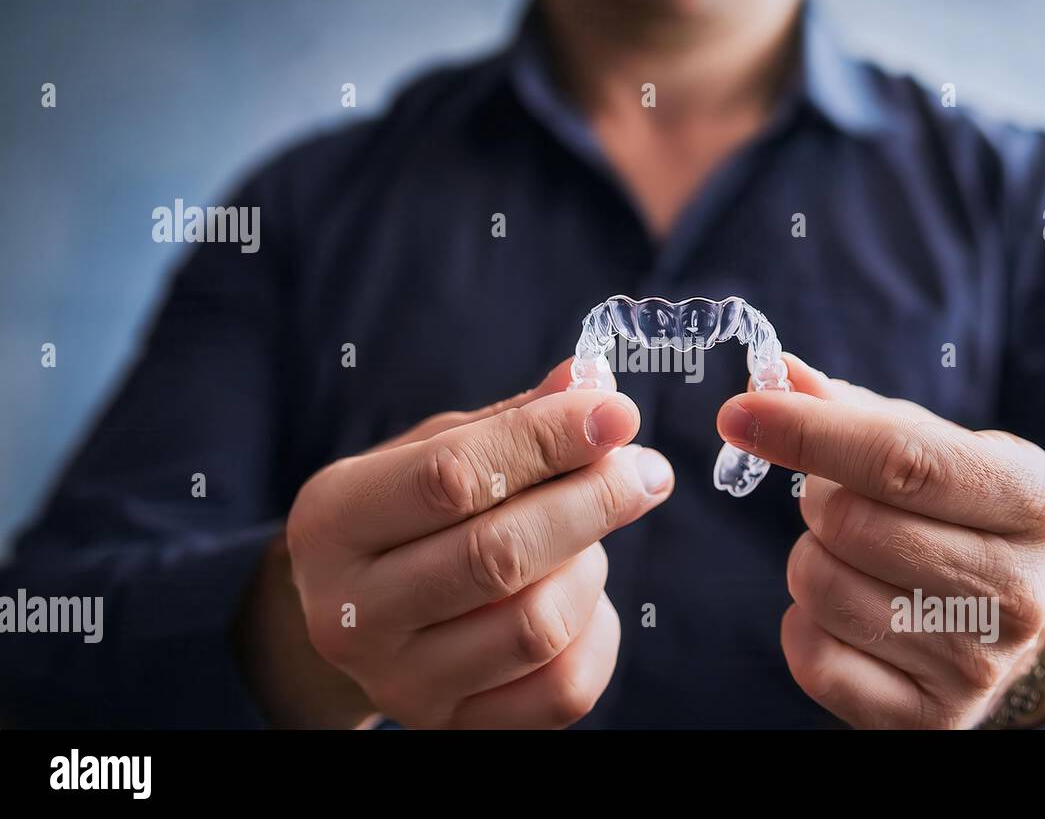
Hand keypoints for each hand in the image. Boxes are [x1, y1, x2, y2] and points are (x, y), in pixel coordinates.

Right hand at [278, 359, 673, 727]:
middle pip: (498, 556)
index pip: (451, 478)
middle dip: (591, 502)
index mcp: (334, 521)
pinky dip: (597, 632)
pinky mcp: (454, 727)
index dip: (546, 440)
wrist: (359, 619)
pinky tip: (583, 598)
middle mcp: (353, 612)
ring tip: (587, 539)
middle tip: (642, 470)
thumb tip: (593, 384)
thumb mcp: (432, 451)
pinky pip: (563, 689)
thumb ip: (511, 420)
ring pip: (537, 625)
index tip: (615, 415)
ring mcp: (401, 683)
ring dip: (588, 567)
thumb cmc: (406, 517)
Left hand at [717, 355, 1044, 728]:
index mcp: (1033, 499)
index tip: (739, 412)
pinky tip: (845, 610)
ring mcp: (977, 664)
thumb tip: (773, 375)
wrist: (1007, 613)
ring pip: (823, 588)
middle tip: (836, 500)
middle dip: (817, 499)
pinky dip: (805, 624)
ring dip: (809, 559)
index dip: (808, 431)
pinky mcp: (929, 719)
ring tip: (848, 555)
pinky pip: (813, 657)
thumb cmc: (955, 510)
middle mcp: (1019, 589)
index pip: (903, 460)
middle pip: (853, 525)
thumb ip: (849, 409)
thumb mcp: (929, 445)